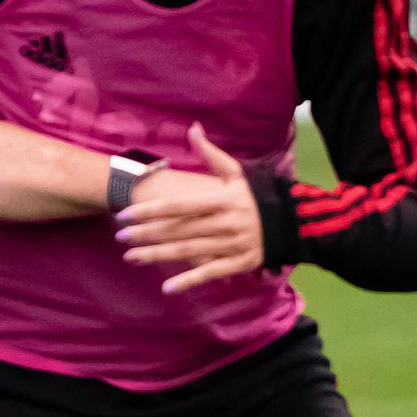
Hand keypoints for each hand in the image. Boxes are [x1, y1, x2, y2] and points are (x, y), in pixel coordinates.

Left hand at [116, 123, 264, 293]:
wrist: (295, 223)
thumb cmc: (258, 195)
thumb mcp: (237, 173)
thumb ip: (211, 154)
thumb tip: (193, 128)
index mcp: (221, 200)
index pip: (178, 206)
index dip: (150, 211)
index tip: (126, 215)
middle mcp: (224, 223)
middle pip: (178, 230)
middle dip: (147, 234)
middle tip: (120, 237)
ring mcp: (232, 245)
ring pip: (188, 252)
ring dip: (158, 255)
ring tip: (131, 257)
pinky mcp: (240, 263)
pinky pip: (211, 273)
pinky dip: (190, 281)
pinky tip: (167, 288)